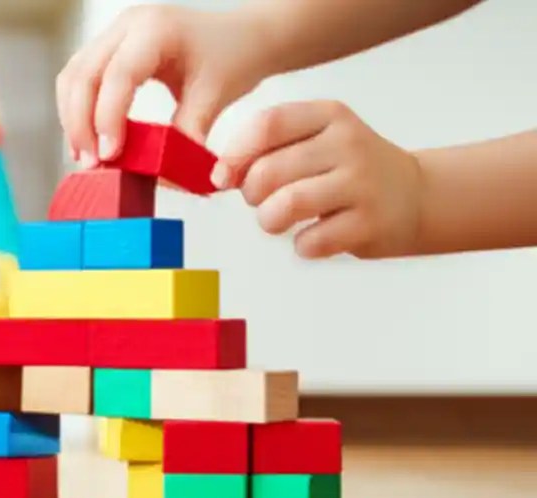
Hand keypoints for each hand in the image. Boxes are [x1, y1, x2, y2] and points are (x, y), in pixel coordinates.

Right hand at [56, 5, 272, 166]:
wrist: (243, 36)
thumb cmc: (234, 57)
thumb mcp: (214, 97)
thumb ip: (184, 135)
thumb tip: (160, 175)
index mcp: (156, 29)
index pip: (117, 75)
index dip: (107, 118)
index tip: (111, 156)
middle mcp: (128, 25)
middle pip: (83, 75)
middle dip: (81, 124)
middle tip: (92, 164)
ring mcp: (115, 33)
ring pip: (73, 77)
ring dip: (73, 119)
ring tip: (86, 156)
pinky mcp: (109, 48)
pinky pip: (80, 78)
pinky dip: (78, 110)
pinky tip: (89, 139)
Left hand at [215, 101, 424, 258]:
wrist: (414, 195)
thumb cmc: (346, 169)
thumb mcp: (315, 141)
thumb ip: (268, 148)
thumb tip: (218, 174)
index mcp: (328, 116)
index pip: (268, 125)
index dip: (235, 154)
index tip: (222, 177)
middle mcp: (348, 143)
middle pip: (268, 171)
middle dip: (252, 195)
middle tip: (264, 201)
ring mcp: (362, 182)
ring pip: (285, 206)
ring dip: (270, 221)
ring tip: (280, 220)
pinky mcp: (370, 222)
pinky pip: (310, 241)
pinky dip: (302, 245)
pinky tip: (314, 236)